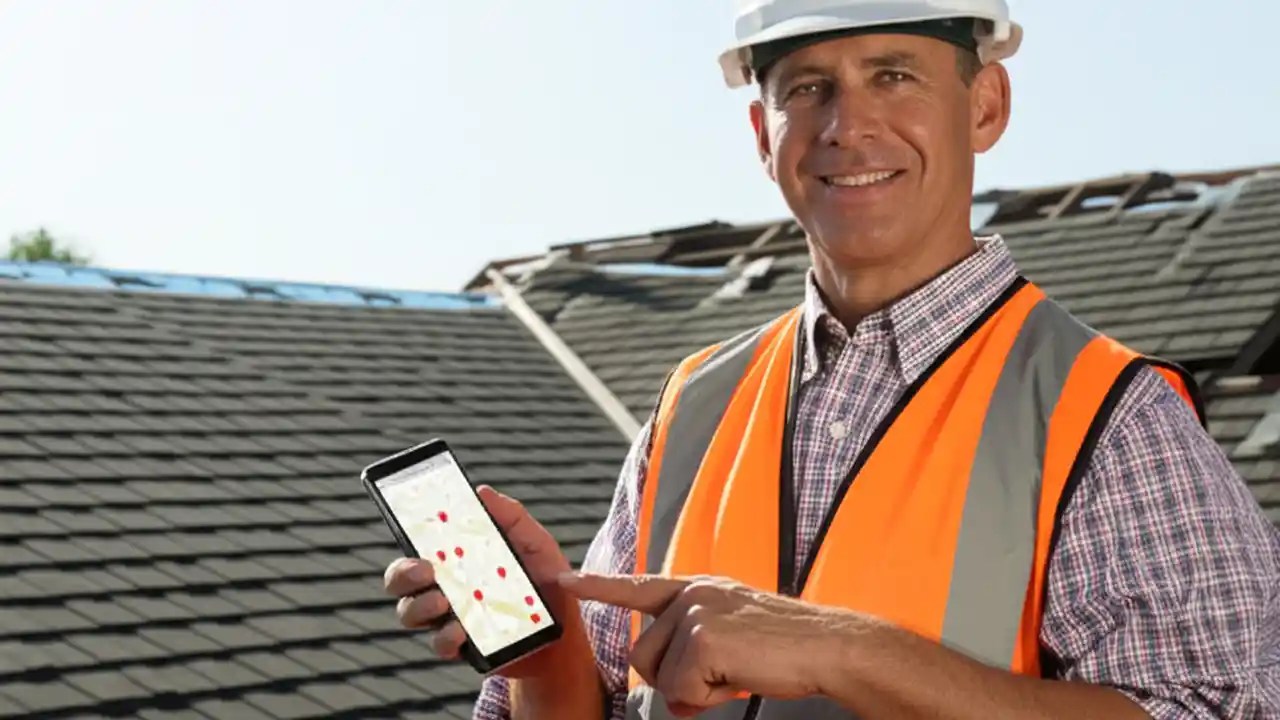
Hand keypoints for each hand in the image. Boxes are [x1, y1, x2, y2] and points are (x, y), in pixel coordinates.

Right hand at [383, 485, 584, 677]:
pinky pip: (439, 645)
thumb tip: (481, 492)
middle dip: (403, 573)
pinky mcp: (461, 646)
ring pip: (409, 612)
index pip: (419, 543)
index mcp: (455, 556)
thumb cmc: (545, 579)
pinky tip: (459, 631)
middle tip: (424, 569)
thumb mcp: (534, 541)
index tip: (410, 524)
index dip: (407, 532)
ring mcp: (448, 617)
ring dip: (419, 606)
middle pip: (400, 579)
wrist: (567, 628)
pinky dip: (444, 638)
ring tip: (442, 601)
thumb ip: (511, 516)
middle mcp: (443, 585)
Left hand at [561, 572, 853, 715]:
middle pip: (643, 655)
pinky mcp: (703, 636)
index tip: (564, 579)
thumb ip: (693, 656)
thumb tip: (674, 699)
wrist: (827, 646)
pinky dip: (708, 698)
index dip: (599, 586)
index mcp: (698, 589)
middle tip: (721, 679)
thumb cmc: (785, 649)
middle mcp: (691, 593)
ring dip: (693, 690)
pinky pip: (682, 689)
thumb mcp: (731, 645)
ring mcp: (695, 612)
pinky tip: (738, 679)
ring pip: (659, 675)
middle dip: (674, 680)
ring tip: (734, 674)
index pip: (639, 587)